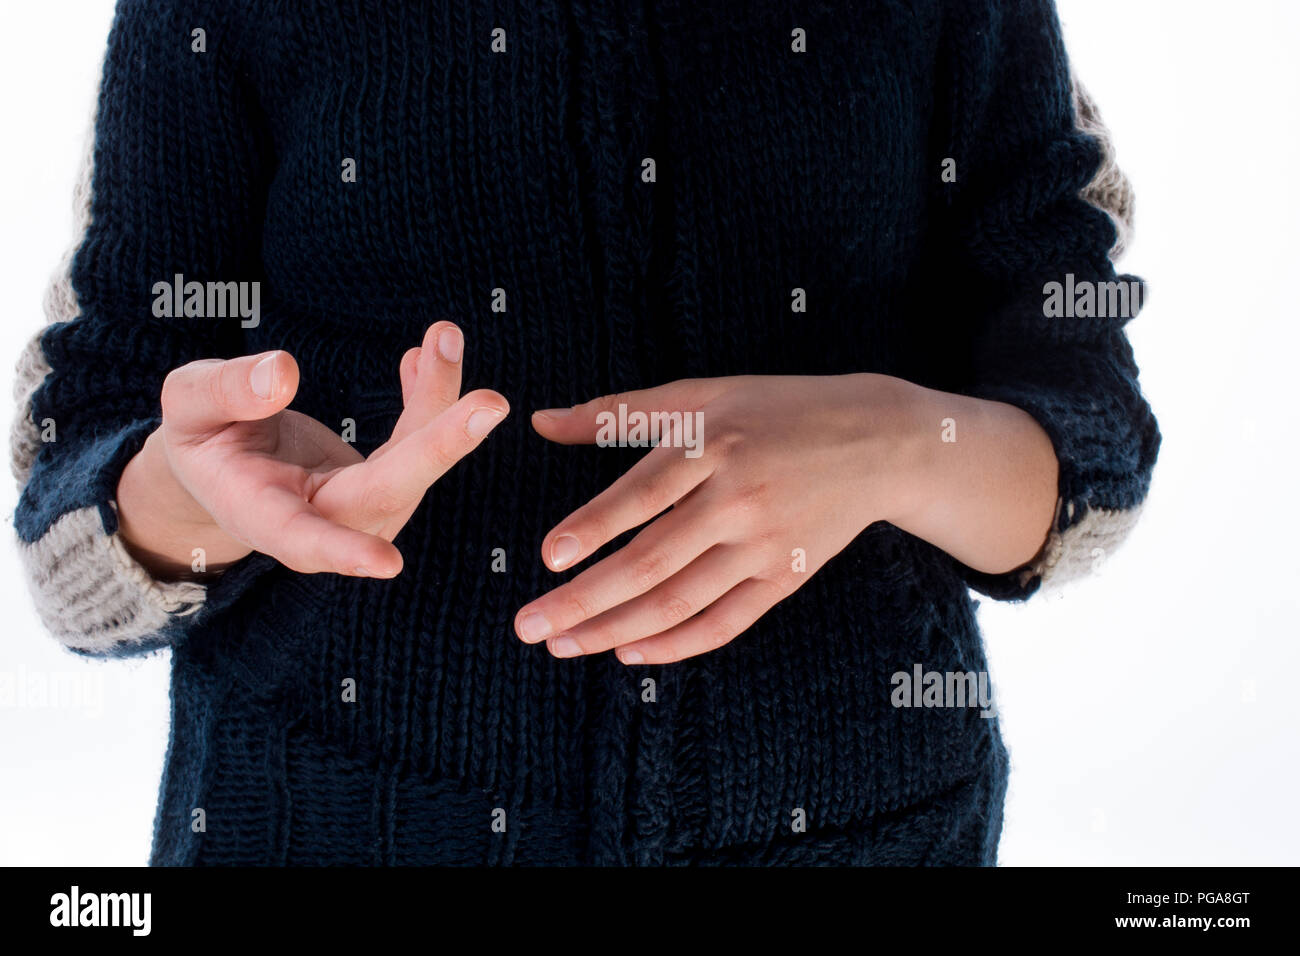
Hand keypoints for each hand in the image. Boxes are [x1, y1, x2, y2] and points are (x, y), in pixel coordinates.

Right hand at [116, 321, 508, 579]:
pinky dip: (428, 395)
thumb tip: (282, 372)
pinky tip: (427, 352)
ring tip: (442, 335)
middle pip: (391, 489)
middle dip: (442, 444)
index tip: (388, 563)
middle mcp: (325, 520)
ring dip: (439, 398)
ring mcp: (363, 506)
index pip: (307, 540)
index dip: (345, 551)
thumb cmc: (203, 437)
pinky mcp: (385, 482)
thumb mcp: (189, 405)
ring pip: (415, 460)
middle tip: (491, 402)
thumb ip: (226, 391)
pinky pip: (417, 441)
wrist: (223, 461)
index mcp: (264, 516)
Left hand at [514, 374, 927, 663]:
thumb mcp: (703, 394)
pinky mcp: (786, 578)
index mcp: (712, 444)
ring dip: (618, 630)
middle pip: (652, 561)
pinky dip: (678, 644)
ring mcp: (764, 545)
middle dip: (585, 600)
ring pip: (682, 600)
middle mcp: (737, 499)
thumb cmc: (777, 410)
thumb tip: (540, 422)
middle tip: (530, 626)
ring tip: (565, 645)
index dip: (594, 527)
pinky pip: (726, 622)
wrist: (877, 442)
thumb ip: (618, 411)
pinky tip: (630, 654)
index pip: (642, 494)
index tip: (549, 558)